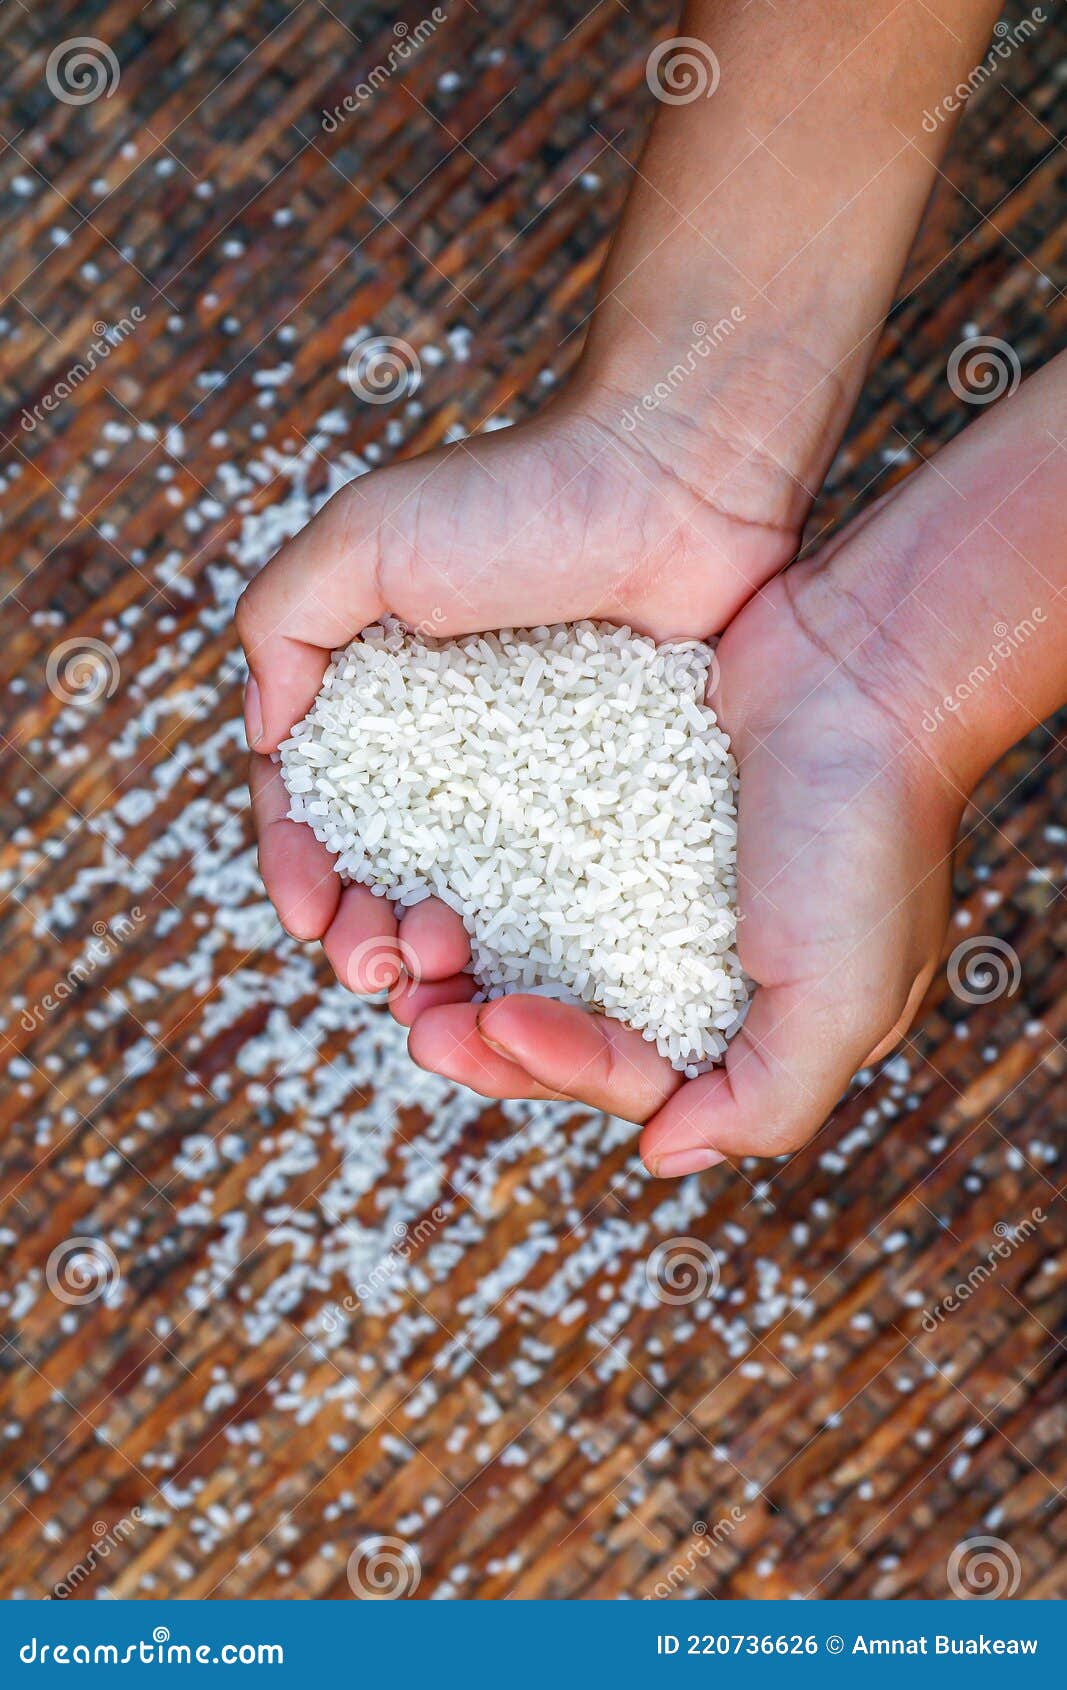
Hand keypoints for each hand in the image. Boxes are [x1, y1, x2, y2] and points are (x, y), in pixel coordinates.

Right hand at [236, 377, 805, 999]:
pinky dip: (522, 940)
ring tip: (441, 971)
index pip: (310, 802)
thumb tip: (265, 735)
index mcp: (374, 692)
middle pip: (379, 868)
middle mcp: (445, 745)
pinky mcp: (605, 796)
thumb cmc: (522, 496)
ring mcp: (527, 777)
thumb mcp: (367, 537)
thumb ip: (284, 622)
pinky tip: (514, 977)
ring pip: (461, 894)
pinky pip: (556, 886)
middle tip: (380, 968)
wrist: (681, 482)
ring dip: (431, 951)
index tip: (310, 916)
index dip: (297, 867)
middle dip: (361, 931)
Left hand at [406, 543, 962, 1176]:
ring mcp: (644, 886)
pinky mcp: (610, 811)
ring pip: (531, 952)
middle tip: (413, 1016)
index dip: (554, 1065)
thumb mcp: (846, 999)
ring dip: (465, 967)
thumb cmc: (868, 834)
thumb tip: (662, 1154)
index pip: (628, 1078)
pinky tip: (434, 885)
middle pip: (563, 1026)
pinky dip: (482, 887)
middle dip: (482, 1034)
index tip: (494, 1022)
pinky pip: (531, 866)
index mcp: (742, 1021)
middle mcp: (686, 963)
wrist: (867, 663)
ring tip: (410, 947)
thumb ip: (767, 1102)